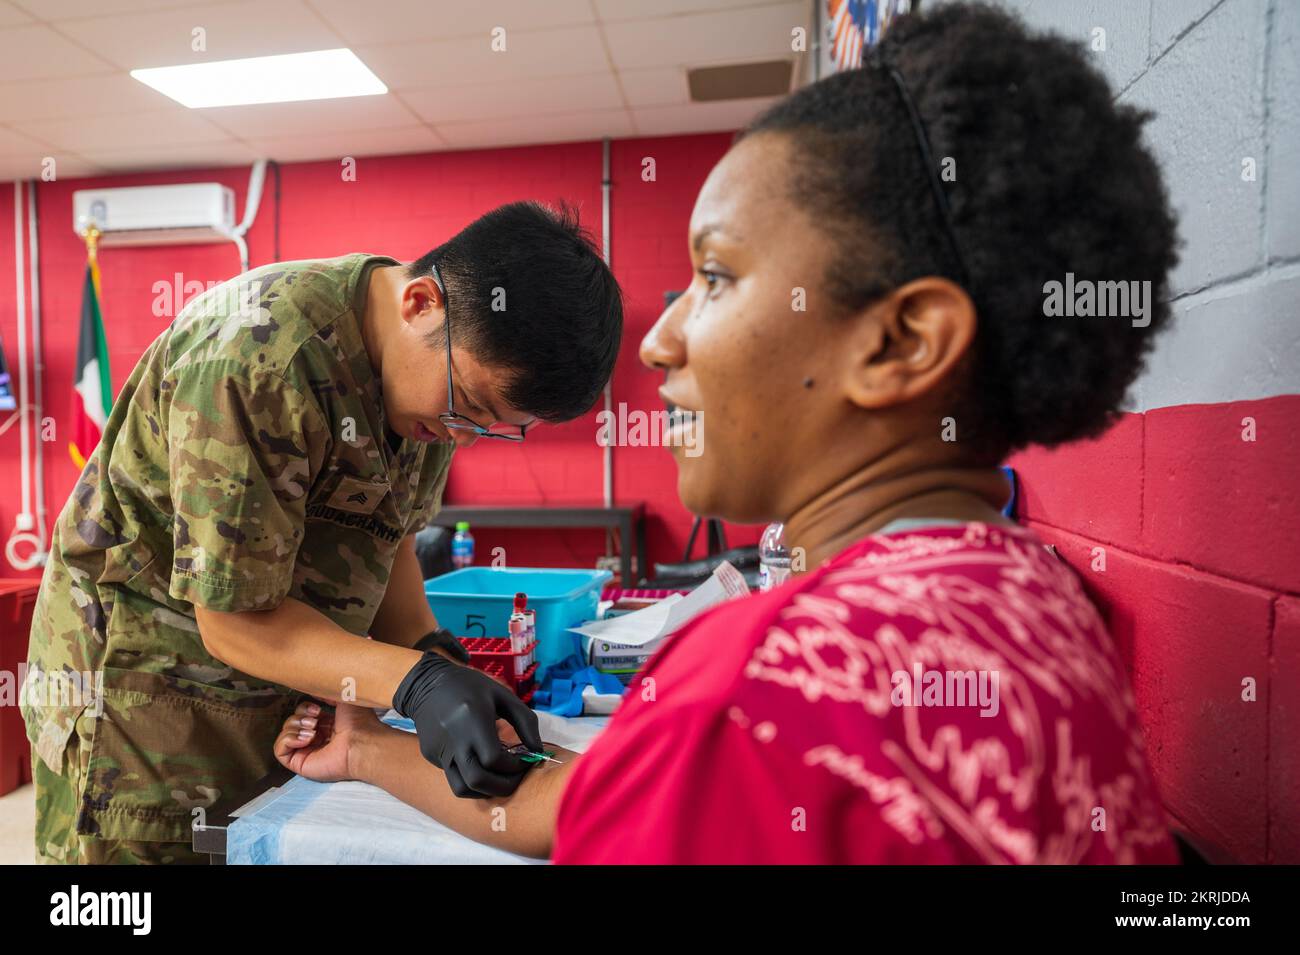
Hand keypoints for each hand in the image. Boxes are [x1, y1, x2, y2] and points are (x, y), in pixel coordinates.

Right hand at [274, 699, 383, 782]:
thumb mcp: (344, 698)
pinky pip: (279, 750)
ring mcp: (307, 751)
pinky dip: (287, 739)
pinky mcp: (299, 763)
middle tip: (315, 719)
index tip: (316, 708)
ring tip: (313, 731)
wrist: (361, 743)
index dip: (305, 707)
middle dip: (299, 716)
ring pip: (285, 733)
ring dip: (295, 727)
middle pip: (292, 721)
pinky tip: (305, 739)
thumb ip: (327, 690)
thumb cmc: (359, 722)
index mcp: (327, 724)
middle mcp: (316, 738)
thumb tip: (313, 683)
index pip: (303, 713)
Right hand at [392, 651, 543, 797]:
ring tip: (499, 778)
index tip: (525, 760)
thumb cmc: (471, 686)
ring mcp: (439, 751)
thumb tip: (538, 750)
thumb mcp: (502, 694)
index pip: (494, 759)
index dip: (515, 767)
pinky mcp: (431, 756)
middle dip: (503, 787)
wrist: (427, 683)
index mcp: (472, 719)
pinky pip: (453, 777)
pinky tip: (482, 767)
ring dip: (485, 791)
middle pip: (478, 781)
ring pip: (462, 789)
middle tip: (516, 778)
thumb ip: (526, 721)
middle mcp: (453, 739)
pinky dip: (471, 780)